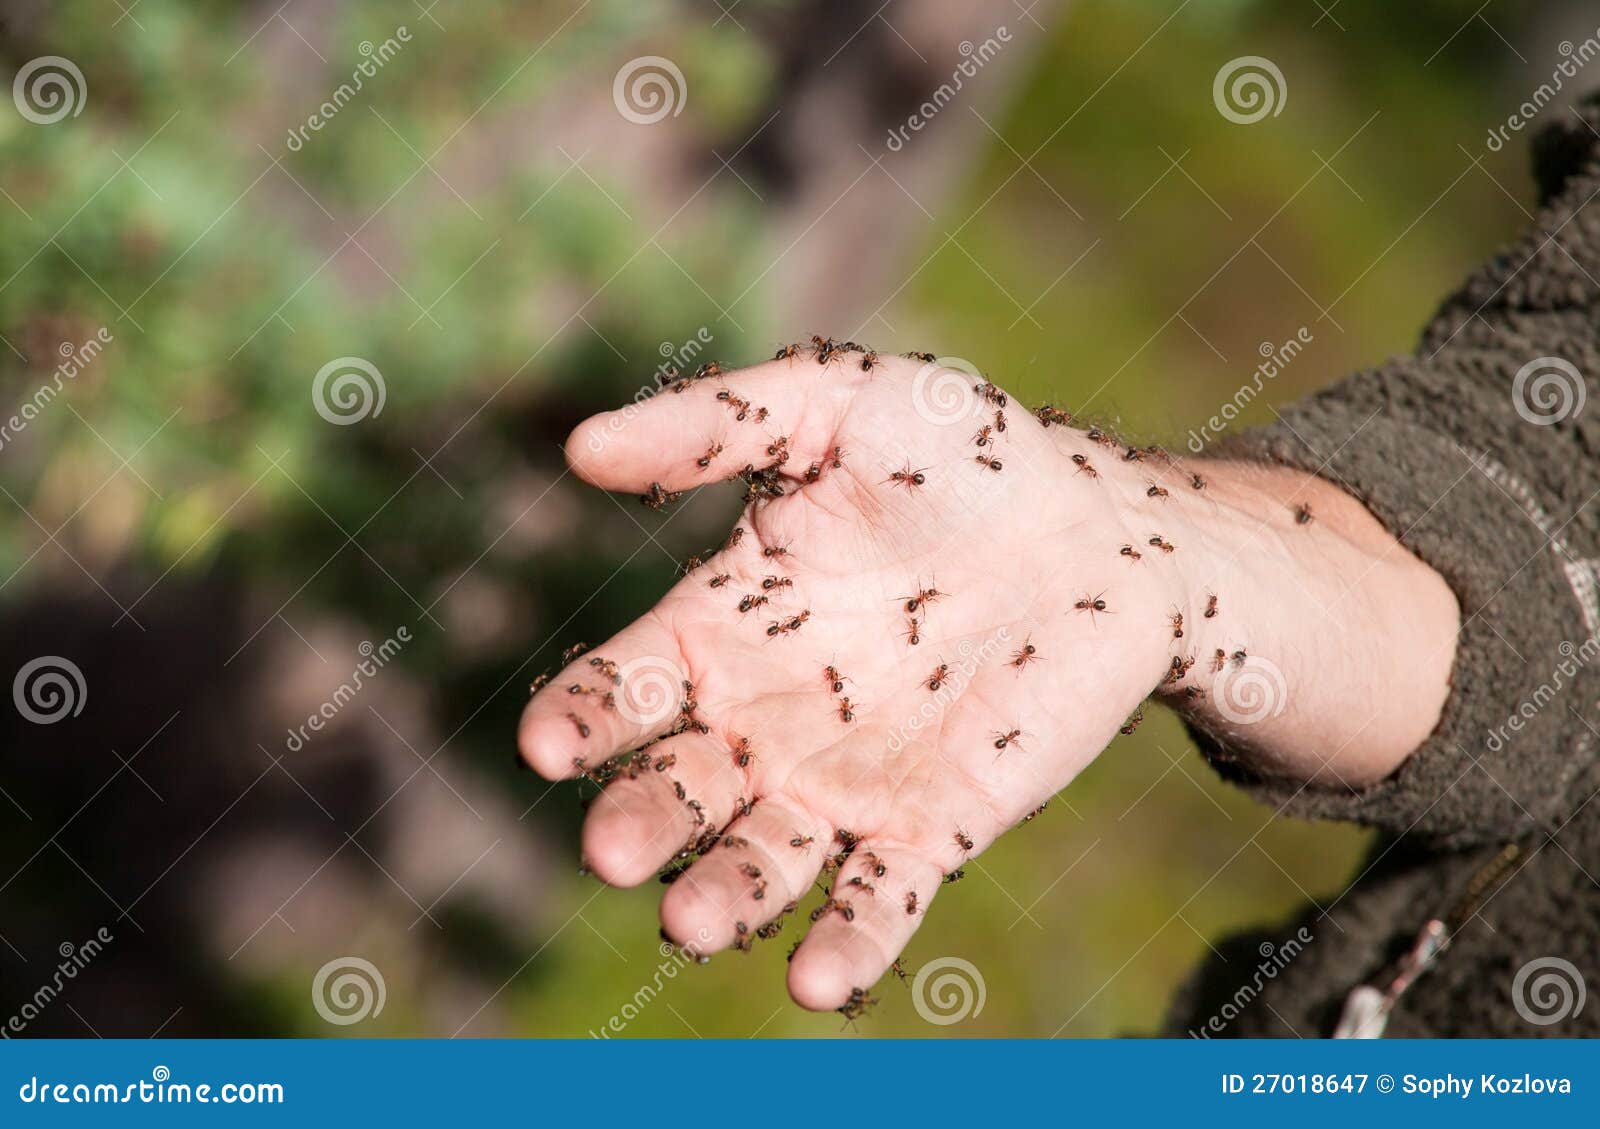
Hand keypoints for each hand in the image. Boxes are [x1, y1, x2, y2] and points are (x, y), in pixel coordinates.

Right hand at [516, 347, 1456, 1010]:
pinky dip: (845, 943)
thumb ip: (715, 426)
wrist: (1105, 529)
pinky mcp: (931, 823)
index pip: (624, 685)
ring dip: (725, 894)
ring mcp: (842, 779)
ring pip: (761, 856)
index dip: (582, 716)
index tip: (551, 745)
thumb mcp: (840, 407)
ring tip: (694, 922)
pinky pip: (878, 896)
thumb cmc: (966, 455)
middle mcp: (764, 716)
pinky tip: (819, 985)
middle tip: (616, 849)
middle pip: (677, 787)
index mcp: (722, 625)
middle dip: (642, 821)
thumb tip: (577, 447)